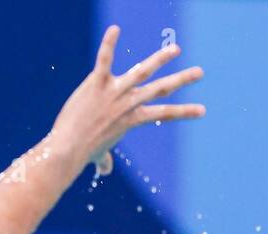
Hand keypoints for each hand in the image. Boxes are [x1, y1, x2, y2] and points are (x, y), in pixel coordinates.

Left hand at [50, 26, 204, 175]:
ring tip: (176, 49)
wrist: (66, 150)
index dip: (184, 112)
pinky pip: (105, 60)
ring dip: (160, 59)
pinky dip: (109, 44)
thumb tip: (104, 171)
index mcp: (132, 119)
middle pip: (161, 89)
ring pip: (142, 71)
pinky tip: (115, 29)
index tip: (202, 110)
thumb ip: (103, 159)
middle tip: (200, 72)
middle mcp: (127, 104)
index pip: (163, 113)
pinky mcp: (96, 84)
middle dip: (182, 80)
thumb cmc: (80, 153)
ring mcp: (113, 92)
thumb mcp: (97, 154)